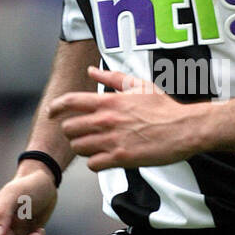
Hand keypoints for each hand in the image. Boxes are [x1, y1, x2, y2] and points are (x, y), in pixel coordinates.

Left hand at [48, 65, 193, 171]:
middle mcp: (106, 120)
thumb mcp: (139, 85)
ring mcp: (112, 140)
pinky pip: (93, 164)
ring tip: (93, 145)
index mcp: (109, 101)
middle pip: (69, 128)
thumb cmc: (163, 107)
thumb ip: (112, 78)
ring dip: (82, 147)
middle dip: (71, 131)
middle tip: (80, 133)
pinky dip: (95, 162)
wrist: (184, 129)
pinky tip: (103, 158)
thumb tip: (91, 70)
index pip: (70, 102)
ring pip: (79, 147)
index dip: (55, 107)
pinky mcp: (120, 158)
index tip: (51, 113)